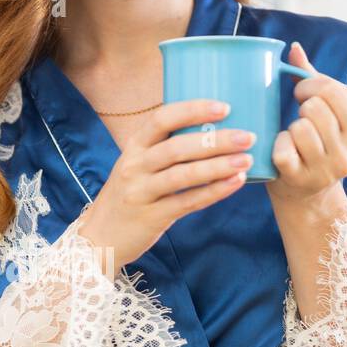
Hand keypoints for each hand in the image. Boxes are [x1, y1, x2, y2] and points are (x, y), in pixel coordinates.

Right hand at [78, 98, 254, 275]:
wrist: (99, 238)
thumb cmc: (129, 196)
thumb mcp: (137, 166)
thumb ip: (164, 149)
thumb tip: (213, 131)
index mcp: (133, 146)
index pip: (162, 118)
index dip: (193, 110)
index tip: (225, 108)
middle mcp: (134, 166)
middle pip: (177, 147)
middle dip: (215, 140)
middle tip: (248, 136)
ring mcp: (140, 192)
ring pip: (183, 175)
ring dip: (218, 166)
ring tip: (246, 160)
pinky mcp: (151, 217)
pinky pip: (187, 202)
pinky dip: (213, 191)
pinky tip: (235, 183)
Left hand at [267, 42, 346, 210]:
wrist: (304, 194)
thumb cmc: (314, 143)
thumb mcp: (325, 113)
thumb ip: (311, 78)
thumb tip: (294, 47)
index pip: (335, 92)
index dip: (310, 85)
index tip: (302, 92)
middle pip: (315, 108)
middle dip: (301, 107)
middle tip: (299, 116)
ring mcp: (325, 171)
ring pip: (300, 128)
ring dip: (290, 128)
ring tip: (294, 137)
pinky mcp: (300, 181)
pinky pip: (283, 151)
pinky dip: (278, 146)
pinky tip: (283, 151)